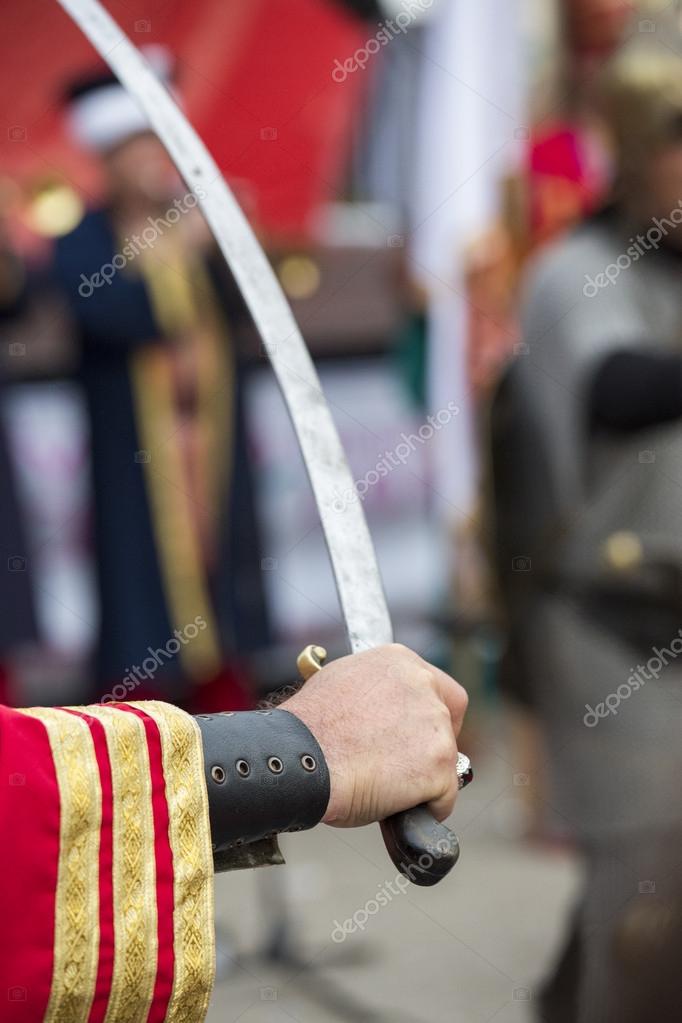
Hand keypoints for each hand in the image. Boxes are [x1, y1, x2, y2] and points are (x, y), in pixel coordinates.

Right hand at [283, 644, 467, 827]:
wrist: (299, 759)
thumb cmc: (308, 730)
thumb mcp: (341, 684)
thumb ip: (375, 690)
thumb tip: (382, 708)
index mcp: (399, 661)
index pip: (438, 687)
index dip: (432, 713)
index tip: (419, 733)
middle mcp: (423, 685)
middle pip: (448, 719)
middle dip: (432, 744)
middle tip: (407, 765)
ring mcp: (435, 726)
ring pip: (446, 759)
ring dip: (425, 777)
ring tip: (388, 789)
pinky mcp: (440, 765)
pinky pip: (444, 796)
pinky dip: (427, 807)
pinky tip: (398, 809)